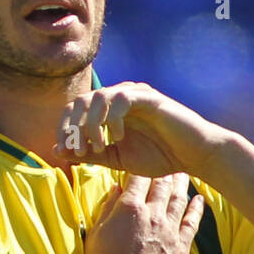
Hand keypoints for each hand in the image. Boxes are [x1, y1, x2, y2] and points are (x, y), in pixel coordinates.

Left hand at [53, 81, 214, 178]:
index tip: (65, 152)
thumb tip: (59, 150)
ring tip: (97, 146)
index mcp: (109, 111)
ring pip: (98, 97)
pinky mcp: (148, 97)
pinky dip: (113, 119)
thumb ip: (91, 153)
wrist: (194, 155)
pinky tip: (118, 137)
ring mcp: (134, 94)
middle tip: (78, 150)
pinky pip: (121, 98)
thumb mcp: (117, 159)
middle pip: (81, 100)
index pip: (75, 110)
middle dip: (73, 126)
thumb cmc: (160, 156)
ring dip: (91, 124)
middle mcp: (119, 98)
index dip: (65, 129)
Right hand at [84, 171, 204, 253]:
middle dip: (164, 172)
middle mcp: (152, 214)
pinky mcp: (181, 247)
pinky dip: (196, 209)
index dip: (139, 169)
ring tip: (183, 173)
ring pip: (179, 199)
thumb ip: (107, 209)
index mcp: (129, 208)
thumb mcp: (95, 236)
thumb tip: (116, 189)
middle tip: (168, 162)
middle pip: (161, 185)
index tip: (142, 163)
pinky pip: (192, 222)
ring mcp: (169, 230)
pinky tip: (199, 199)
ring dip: (181, 184)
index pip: (137, 178)